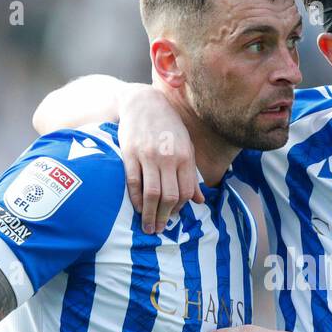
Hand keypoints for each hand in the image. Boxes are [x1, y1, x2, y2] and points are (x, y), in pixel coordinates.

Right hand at [118, 85, 200, 232]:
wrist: (144, 102)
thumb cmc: (168, 126)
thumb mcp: (186, 147)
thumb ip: (191, 175)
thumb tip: (200, 201)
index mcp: (185, 156)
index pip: (186, 192)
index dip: (180, 209)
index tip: (172, 217)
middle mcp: (169, 157)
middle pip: (169, 196)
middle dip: (164, 217)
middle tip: (158, 229)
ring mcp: (148, 156)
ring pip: (151, 193)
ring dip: (149, 214)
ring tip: (147, 226)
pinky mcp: (130, 154)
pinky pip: (133, 182)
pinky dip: (135, 199)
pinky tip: (137, 207)